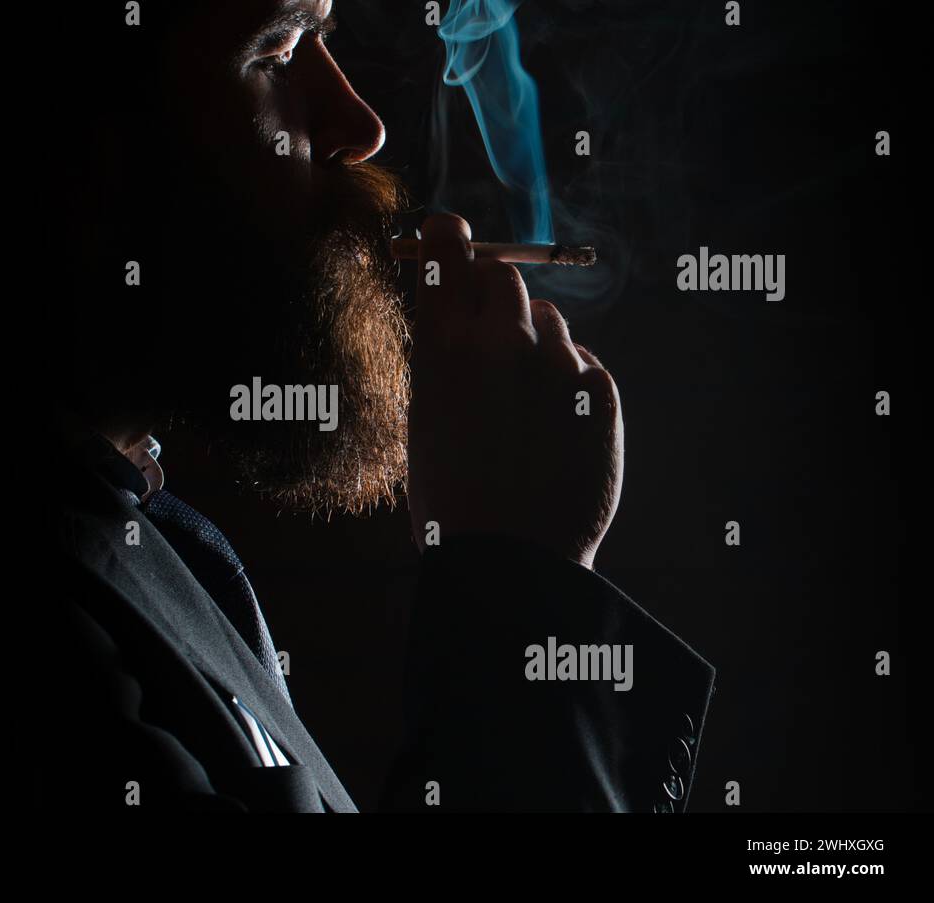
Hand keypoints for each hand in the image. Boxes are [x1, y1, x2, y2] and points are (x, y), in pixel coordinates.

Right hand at [406, 214, 623, 568]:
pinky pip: (584, 365)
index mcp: (442, 347)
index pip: (446, 251)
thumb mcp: (423, 419)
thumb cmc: (450, 500)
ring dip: (534, 343)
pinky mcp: (601, 392)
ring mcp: (558, 365)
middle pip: (506, 276)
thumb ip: (442, 358)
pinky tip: (553, 428)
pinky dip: (570, 384)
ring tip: (520, 403)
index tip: (449, 234)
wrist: (509, 560)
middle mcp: (502, 341)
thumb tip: (457, 316)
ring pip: (549, 322)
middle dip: (494, 292)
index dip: (447, 237)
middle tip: (487, 331)